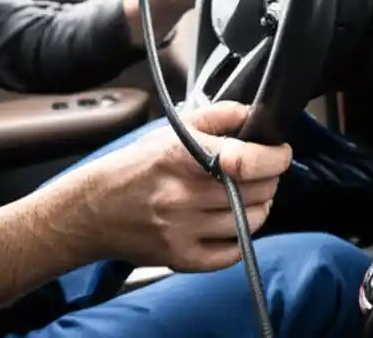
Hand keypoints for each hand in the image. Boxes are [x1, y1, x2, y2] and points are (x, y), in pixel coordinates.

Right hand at [70, 102, 291, 271]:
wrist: (92, 210)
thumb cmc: (134, 168)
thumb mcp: (171, 130)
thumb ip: (217, 117)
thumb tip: (253, 114)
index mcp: (181, 157)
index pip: (246, 161)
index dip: (274, 157)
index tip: (280, 153)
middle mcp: (182, 195)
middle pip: (256, 192)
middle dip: (268, 179)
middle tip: (261, 173)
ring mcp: (183, 230)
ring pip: (250, 222)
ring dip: (259, 207)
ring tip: (248, 196)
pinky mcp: (182, 258)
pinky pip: (232, 253)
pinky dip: (241, 237)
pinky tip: (231, 222)